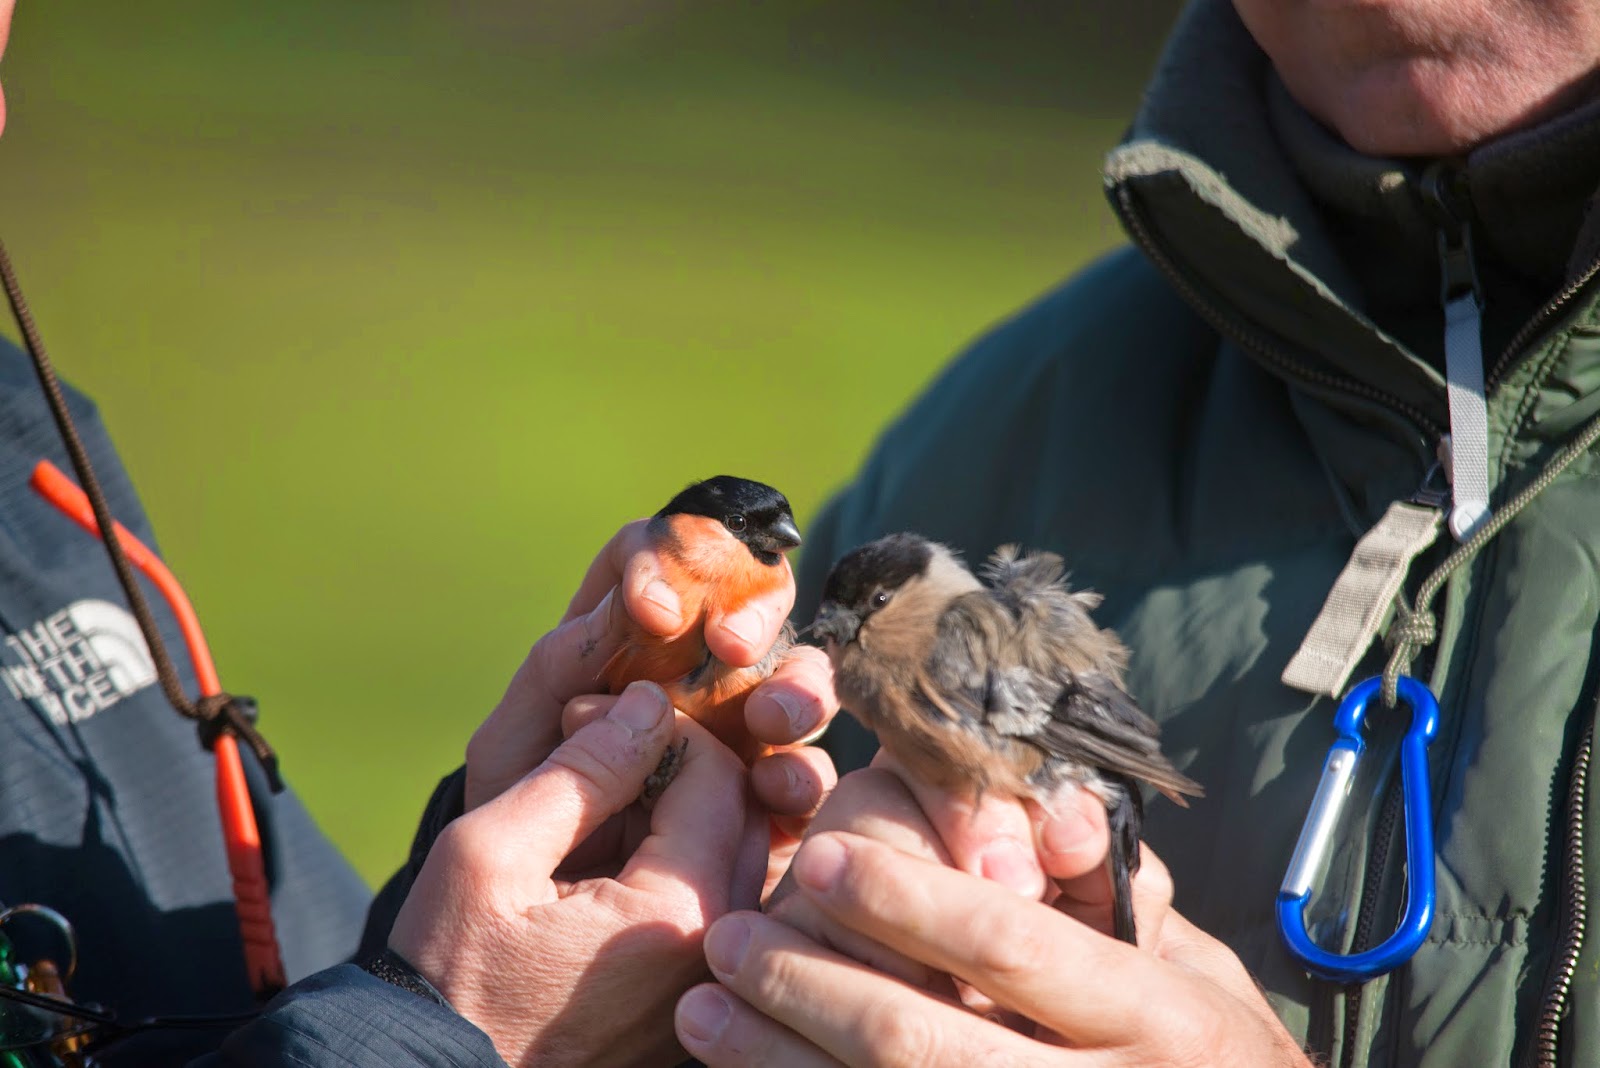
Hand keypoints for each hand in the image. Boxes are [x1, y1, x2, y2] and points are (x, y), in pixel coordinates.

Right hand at [392, 681, 755, 1066]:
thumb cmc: (450, 977)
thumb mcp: (490, 853)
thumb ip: (577, 772)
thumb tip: (647, 703)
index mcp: (677, 911)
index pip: (717, 771)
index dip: (657, 724)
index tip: (589, 719)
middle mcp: (717, 945)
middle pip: (741, 808)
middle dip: (678, 761)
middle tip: (596, 751)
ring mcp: (710, 973)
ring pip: (732, 848)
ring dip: (678, 806)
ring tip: (593, 801)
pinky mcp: (693, 987)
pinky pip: (714, 896)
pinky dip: (674, 856)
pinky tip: (605, 853)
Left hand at [465, 520, 838, 831]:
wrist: (528, 929)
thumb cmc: (511, 821)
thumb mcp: (511, 744)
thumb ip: (554, 672)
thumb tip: (631, 615)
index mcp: (631, 636)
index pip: (669, 555)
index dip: (671, 561)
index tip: (654, 612)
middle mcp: (700, 672)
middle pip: (757, 605)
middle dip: (756, 614)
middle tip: (733, 646)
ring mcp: (745, 735)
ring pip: (801, 684)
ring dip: (797, 687)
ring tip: (772, 717)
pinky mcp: (773, 804)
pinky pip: (809, 778)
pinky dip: (803, 776)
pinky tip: (778, 788)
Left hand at [680, 768, 1307, 1065]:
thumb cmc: (1221, 1055)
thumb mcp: (1197, 965)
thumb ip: (1112, 890)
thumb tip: (1038, 810)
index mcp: (1158, 1016)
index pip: (1010, 945)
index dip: (906, 900)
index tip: (819, 854)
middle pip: (926, 1045)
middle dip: (813, 987)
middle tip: (731, 939)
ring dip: (782, 1064)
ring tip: (705, 1016)